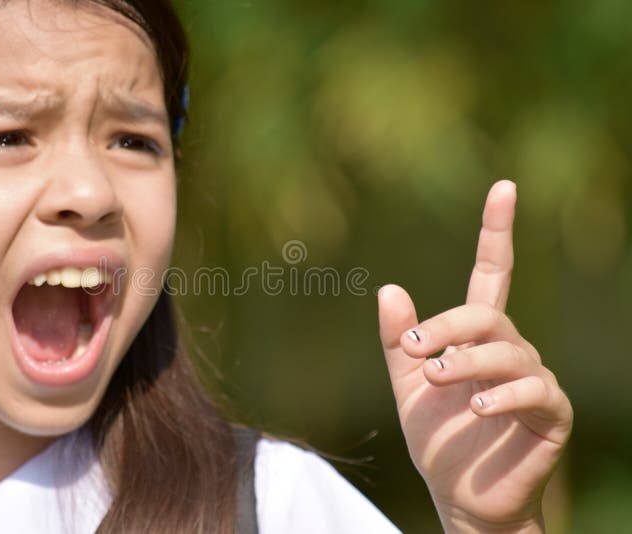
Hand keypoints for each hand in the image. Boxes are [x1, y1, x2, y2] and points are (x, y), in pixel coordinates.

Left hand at [377, 181, 572, 531]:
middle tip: (413, 349)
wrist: (459, 493)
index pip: (492, 273)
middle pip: (485, 315)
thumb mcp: (406, 386)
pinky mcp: (550, 412)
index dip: (496, 232)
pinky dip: (504, 394)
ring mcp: (534, 378)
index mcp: (476, 337)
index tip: (503, 187)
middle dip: (445, 326)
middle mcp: (510, 348)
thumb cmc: (438, 437)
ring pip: (505, 350)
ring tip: (433, 377)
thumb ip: (398, 340)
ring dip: (464, 361)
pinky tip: (477, 407)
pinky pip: (535, 390)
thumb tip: (388, 286)